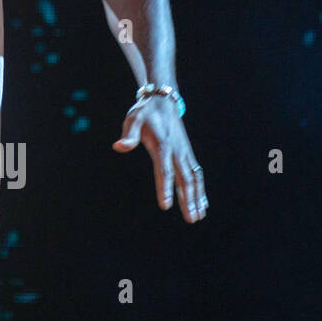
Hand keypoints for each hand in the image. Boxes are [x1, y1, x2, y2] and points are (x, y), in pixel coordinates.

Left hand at [113, 94, 207, 222]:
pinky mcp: (187, 153)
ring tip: (199, 216)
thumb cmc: (144, 113)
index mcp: (162, 146)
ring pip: (194, 178)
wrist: (162, 101)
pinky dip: (200, 188)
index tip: (165, 206)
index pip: (163, 171)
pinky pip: (196, 173)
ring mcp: (184, 153)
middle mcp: (177, 151)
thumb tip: (119, 147)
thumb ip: (128, 135)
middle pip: (184, 179)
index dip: (164, 188)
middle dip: (187, 200)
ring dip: (197, 197)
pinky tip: (203, 203)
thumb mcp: (132, 119)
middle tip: (191, 219)